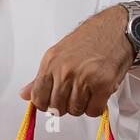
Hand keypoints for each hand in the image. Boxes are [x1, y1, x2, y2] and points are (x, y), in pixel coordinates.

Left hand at [19, 5, 133, 117]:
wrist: (115, 29)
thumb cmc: (90, 39)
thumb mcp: (58, 54)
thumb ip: (41, 77)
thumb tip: (24, 94)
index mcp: (51, 63)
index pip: (38, 98)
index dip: (45, 104)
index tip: (51, 102)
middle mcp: (65, 71)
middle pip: (56, 107)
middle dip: (65, 106)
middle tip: (73, 95)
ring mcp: (83, 78)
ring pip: (75, 110)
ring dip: (82, 106)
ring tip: (87, 91)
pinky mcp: (103, 85)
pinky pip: (93, 111)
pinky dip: (96, 107)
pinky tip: (97, 95)